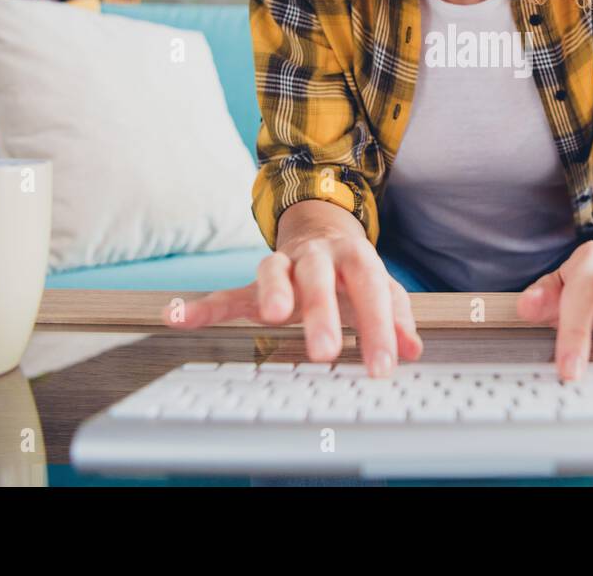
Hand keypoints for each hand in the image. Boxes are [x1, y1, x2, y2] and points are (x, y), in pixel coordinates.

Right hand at [161, 232, 422, 376]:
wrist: (322, 227)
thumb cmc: (354, 270)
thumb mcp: (382, 287)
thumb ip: (397, 317)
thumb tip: (412, 350)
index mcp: (355, 258)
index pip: (371, 290)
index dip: (379, 329)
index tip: (384, 366)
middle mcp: (317, 257)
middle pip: (318, 278)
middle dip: (321, 313)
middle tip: (324, 352)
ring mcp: (283, 265)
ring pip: (273, 271)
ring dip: (270, 292)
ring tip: (270, 316)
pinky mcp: (256, 281)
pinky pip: (227, 292)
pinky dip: (203, 305)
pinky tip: (179, 318)